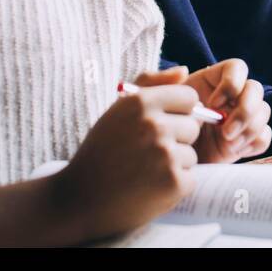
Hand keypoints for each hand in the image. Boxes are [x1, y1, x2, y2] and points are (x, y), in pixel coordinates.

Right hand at [54, 81, 201, 241]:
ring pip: (191, 153)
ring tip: (143, 172)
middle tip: (145, 154)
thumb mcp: (119, 111)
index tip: (160, 125)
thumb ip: (152, 84)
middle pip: (193, 126)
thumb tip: (185, 71)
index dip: (178, 113)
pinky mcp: (173, 183)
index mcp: (140, 102)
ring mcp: (165, 155)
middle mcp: (154, 125)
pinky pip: (190, 178)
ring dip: (174, 165)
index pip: (189, 97)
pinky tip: (148, 189)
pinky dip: (173, 186)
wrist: (78, 200)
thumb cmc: (102, 152)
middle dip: (176, 140)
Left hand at [136, 60, 271, 162]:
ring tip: (227, 142)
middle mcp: (230, 98)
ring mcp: (239, 120)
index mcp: (212, 81)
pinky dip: (254, 141)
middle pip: (256, 89)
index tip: (214, 103)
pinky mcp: (243, 141)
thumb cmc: (150, 128)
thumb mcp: (143, 101)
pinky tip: (232, 149)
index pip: (238, 68)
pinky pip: (264, 136)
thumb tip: (184, 70)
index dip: (233, 83)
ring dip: (250, 126)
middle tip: (225, 130)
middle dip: (246, 108)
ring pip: (263, 112)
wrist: (156, 163)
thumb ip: (155, 80)